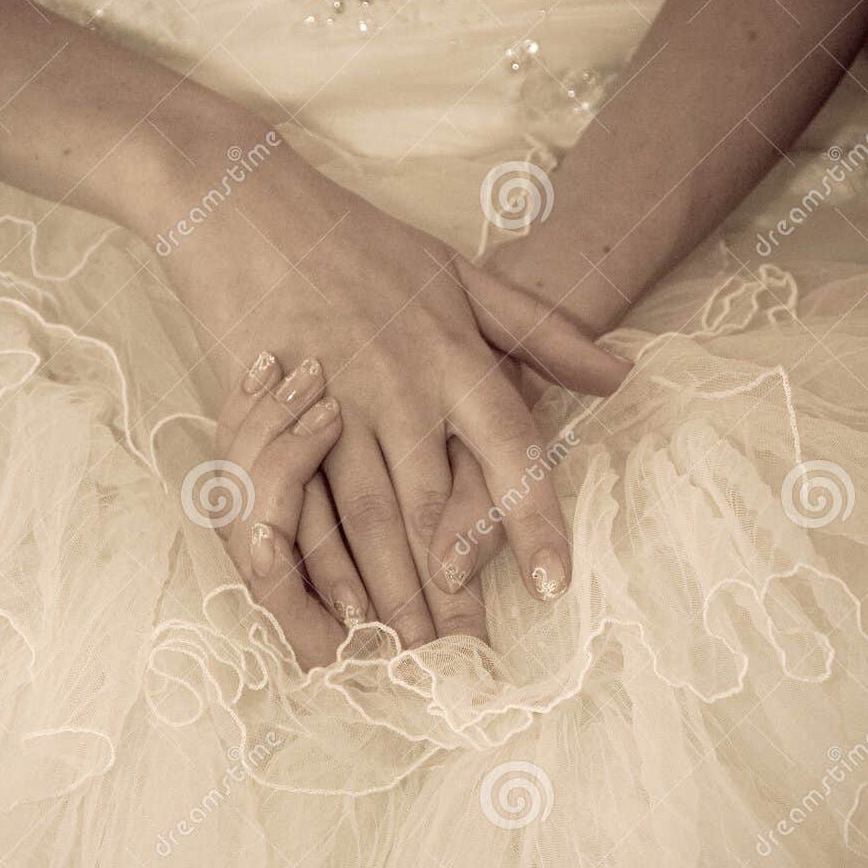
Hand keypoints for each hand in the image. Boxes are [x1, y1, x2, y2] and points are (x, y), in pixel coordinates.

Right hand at [144, 124, 629, 647]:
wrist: (243, 203)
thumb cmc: (361, 238)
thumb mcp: (462, 271)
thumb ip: (543, 329)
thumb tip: (624, 372)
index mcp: (450, 353)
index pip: (507, 446)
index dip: (533, 519)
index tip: (556, 585)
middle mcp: (397, 386)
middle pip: (433, 506)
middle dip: (455, 591)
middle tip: (472, 663)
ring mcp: (330, 404)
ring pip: (366, 518)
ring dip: (391, 594)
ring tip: (413, 655)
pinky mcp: (271, 416)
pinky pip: (299, 504)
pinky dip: (317, 561)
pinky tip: (334, 608)